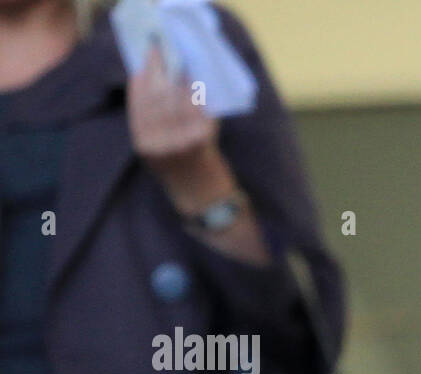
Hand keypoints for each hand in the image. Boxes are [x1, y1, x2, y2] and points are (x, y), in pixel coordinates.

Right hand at [126, 42, 225, 199]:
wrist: (201, 195)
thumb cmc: (178, 166)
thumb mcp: (156, 146)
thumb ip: (150, 118)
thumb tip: (150, 77)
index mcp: (141, 141)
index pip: (139, 100)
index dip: (143, 75)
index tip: (147, 56)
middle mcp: (157, 142)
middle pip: (157, 95)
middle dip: (160, 70)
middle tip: (163, 51)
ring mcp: (180, 141)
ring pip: (177, 98)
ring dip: (179, 78)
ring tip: (181, 65)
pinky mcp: (202, 140)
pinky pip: (197, 109)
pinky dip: (196, 94)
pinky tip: (196, 84)